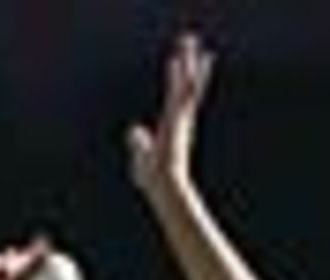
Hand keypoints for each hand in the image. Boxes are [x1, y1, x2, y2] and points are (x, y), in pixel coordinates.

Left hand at [126, 29, 214, 197]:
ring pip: (186, 85)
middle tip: (196, 46)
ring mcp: (180, 120)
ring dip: (189, 62)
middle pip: (188, 88)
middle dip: (192, 66)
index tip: (178, 64)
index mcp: (174, 128)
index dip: (180, 81)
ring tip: (190, 41)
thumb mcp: (142, 156)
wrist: (163, 187)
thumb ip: (139, 142)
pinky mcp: (175, 121)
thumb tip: (133, 129)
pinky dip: (179, 78)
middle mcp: (180, 121)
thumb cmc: (154, 179)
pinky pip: (179, 94)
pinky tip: (179, 61)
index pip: (179, 100)